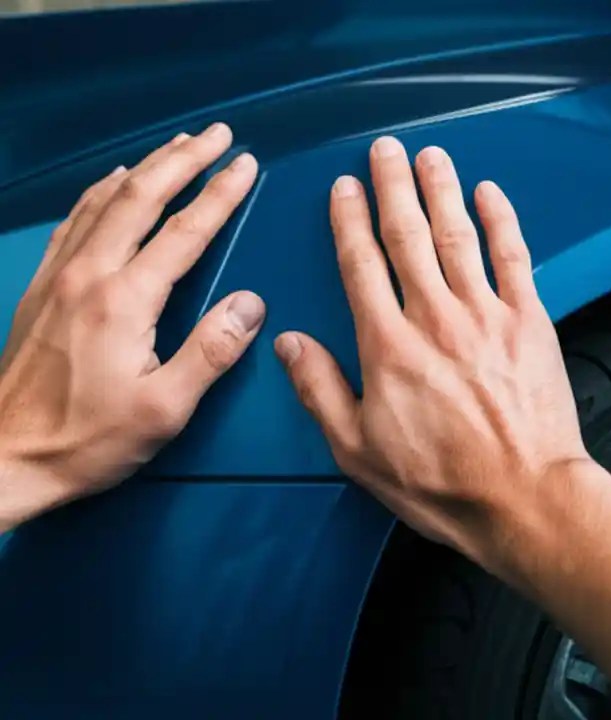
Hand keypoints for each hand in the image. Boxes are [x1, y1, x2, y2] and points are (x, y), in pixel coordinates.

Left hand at [0, 123, 263, 531]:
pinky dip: (99, 194)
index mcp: (125, 301)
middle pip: (140, 198)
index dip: (219, 194)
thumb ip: (212, 351)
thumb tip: (250, 303)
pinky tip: (111, 186)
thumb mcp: (165, 409)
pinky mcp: (40, 289)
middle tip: (216, 133)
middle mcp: (89, 275)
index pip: (184, 232)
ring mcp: (58, 278)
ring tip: (175, 148)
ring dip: (145, 168)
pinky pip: (72, 222)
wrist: (6, 457)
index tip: (245, 164)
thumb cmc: (89, 440)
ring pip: (104, 201)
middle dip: (182, 160)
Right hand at [274, 137, 590, 576]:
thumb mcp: (359, 451)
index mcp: (387, 346)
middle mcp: (434, 318)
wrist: (524, 498)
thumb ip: (321, 390)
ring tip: (430, 156)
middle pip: (408, 235)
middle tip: (384, 150)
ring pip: (458, 235)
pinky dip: (501, 221)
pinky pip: (513, 257)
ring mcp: (486, 315)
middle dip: (392, 186)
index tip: (344, 188)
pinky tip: (490, 194)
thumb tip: (289, 342)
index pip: (361, 265)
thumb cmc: (443, 485)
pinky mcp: (530, 322)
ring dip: (441, 190)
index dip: (350, 221)